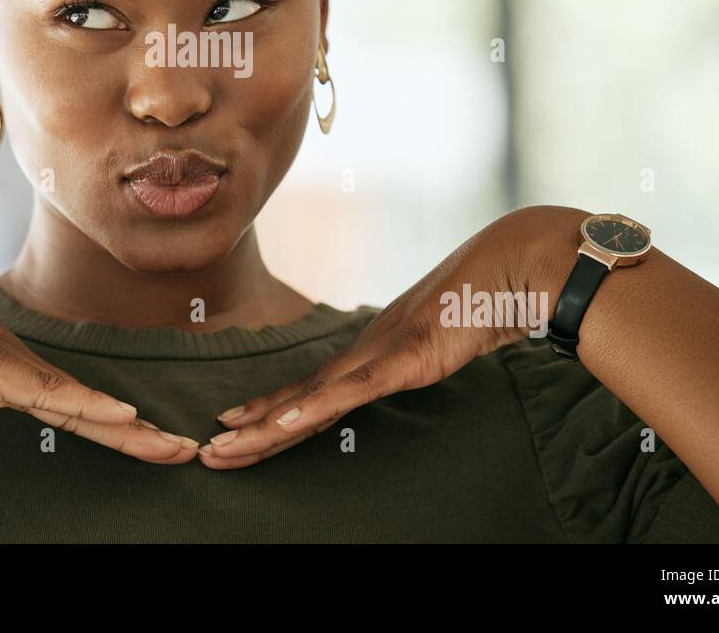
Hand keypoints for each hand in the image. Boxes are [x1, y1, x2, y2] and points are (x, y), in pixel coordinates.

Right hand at [0, 224, 200, 462]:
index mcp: (16, 375)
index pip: (78, 409)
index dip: (118, 429)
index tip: (156, 441)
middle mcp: (23, 372)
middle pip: (95, 413)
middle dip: (144, 438)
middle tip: (191, 452)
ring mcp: (12, 369)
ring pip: (86, 408)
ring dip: (135, 432)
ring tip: (177, 448)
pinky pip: (51, 394)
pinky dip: (92, 406)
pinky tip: (126, 416)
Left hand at [197, 206, 582, 468]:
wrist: (510, 267)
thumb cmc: (484, 300)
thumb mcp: (446, 340)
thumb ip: (425, 356)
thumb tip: (420, 363)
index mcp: (372, 352)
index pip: (311, 390)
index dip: (270, 411)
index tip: (232, 424)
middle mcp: (364, 352)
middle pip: (296, 400)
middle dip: (250, 428)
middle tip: (208, 451)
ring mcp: (379, 354)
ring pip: (308, 401)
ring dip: (263, 428)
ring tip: (222, 448)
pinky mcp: (402, 359)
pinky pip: (350, 393)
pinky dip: (311, 411)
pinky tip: (278, 426)